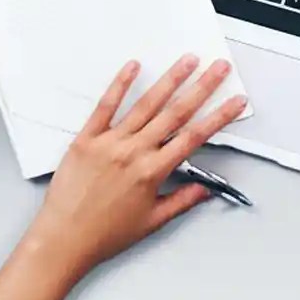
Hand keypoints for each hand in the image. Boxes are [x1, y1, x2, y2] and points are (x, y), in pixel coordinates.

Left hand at [20, 55, 246, 277]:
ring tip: (187, 61)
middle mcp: (133, 152)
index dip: (219, 117)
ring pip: (146, 105)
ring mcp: (109, 142)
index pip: (194, 137)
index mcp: (152, 172)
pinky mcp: (86, 139)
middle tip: (218, 68)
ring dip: (170, 80)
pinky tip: (132, 67)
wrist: (64, 238)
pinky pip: (105, 106)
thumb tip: (203, 189)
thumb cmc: (103, 233)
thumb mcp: (151, 221)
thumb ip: (181, 201)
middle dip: (201, 87)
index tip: (235, 101)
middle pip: (176, 113)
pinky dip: (120, 85)